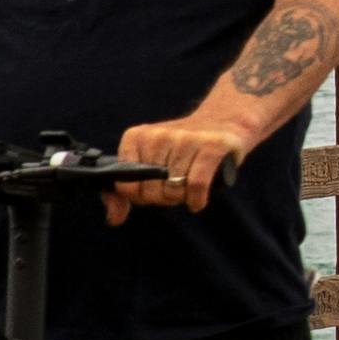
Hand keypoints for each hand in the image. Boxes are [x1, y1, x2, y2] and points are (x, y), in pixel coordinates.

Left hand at [110, 112, 253, 220]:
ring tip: (187, 191)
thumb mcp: (148, 162)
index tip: (153, 191)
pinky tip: (197, 201)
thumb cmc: (180, 149)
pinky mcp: (212, 145)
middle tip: (174, 192)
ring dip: (183, 199)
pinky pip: (196, 185)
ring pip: (174, 189)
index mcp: (136, 136)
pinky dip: (196, 200)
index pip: (126, 185)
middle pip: (151, 190)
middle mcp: (158, 135)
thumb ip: (125, 191)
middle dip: (164, 199)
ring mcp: (186, 138)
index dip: (140, 196)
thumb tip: (115, 218)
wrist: (223, 120)